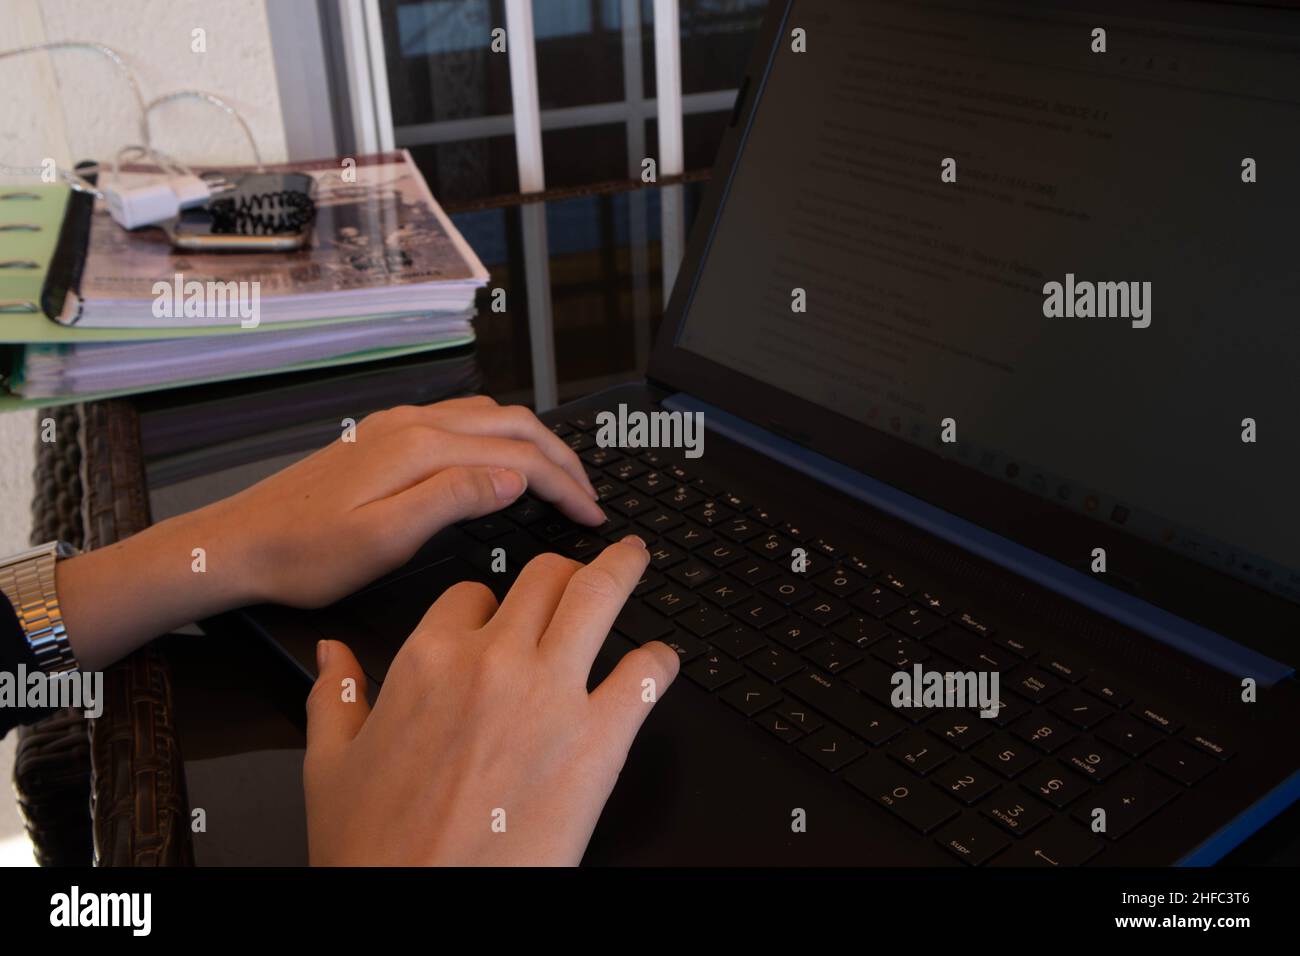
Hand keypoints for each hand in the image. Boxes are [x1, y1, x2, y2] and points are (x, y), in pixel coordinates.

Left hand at [56, 395, 603, 669]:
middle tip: (590, 499)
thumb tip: (515, 476)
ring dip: (534, 443)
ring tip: (560, 481)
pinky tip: (503, 464)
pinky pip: (463, 421)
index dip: (565, 485)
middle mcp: (414, 424)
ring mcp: (398, 424)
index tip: (593, 517)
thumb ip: (452, 500)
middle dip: (561, 458)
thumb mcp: (383, 540)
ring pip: (490, 416)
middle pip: (513, 424)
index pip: (519, 455)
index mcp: (421, 448)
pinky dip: (501, 438)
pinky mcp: (384, 435)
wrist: (237, 543)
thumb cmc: (304, 555)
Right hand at [304, 537, 678, 865]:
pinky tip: (660, 661)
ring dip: (622, 569)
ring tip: (633, 560)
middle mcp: (493, 664)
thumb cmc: (376, 850)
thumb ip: (335, 696)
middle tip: (580, 571)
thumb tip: (333, 655)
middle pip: (543, 578)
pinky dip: (659, 660)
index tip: (499, 616)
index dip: (489, 603)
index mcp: (428, 661)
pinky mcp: (599, 739)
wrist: (420, 909)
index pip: (472, 594)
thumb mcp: (330, 765)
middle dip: (561, 571)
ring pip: (597, 596)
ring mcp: (551, 695)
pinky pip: (644, 674)